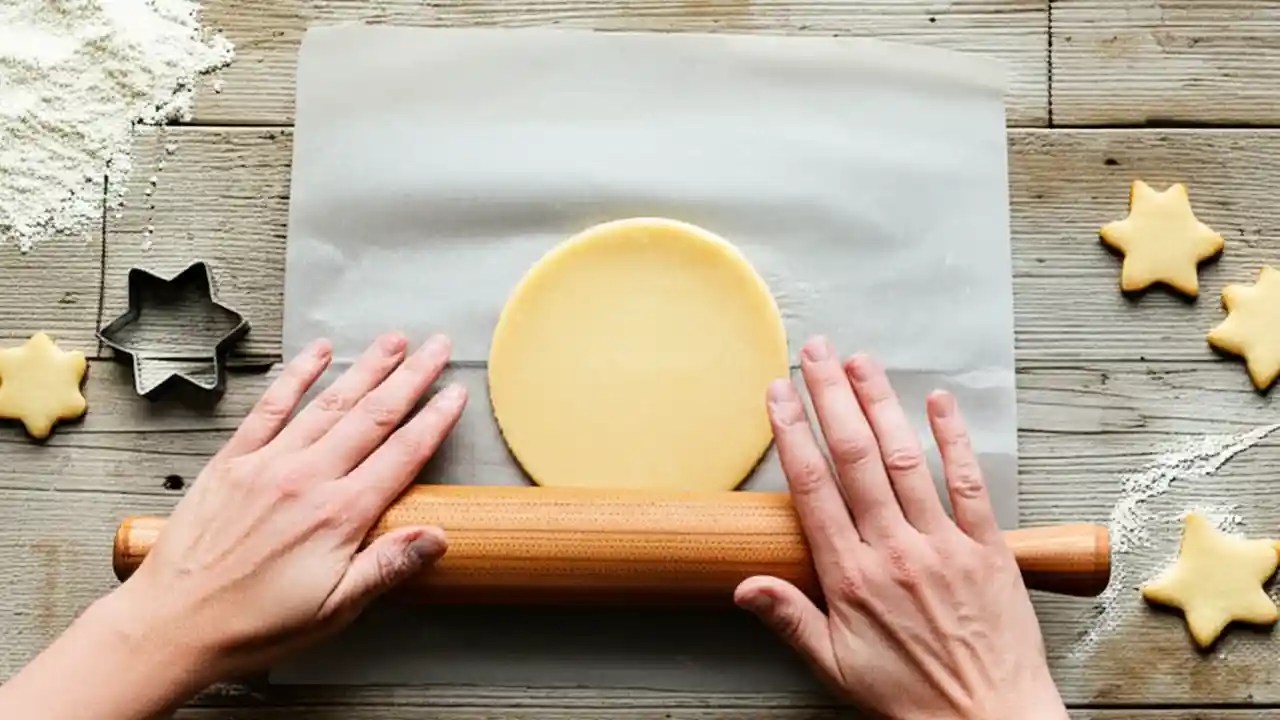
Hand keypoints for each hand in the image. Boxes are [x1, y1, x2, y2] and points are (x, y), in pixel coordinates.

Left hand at [104, 332, 466, 683]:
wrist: (173, 623)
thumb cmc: (254, 625)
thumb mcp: (334, 610)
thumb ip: (387, 567)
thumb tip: (436, 537)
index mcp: (340, 516)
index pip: (402, 454)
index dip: (434, 420)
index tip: (455, 394)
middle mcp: (308, 479)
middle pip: (373, 416)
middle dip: (411, 377)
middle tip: (437, 347)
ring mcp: (269, 463)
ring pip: (329, 403)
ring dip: (366, 368)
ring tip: (394, 341)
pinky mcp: (234, 461)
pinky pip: (271, 407)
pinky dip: (297, 375)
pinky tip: (317, 353)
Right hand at [735, 337, 1065, 718]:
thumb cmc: (909, 697)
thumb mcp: (834, 667)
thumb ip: (790, 619)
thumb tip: (743, 584)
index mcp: (851, 577)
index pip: (813, 488)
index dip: (793, 433)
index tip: (779, 393)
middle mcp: (894, 549)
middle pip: (854, 458)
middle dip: (832, 398)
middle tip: (816, 353)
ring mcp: (943, 544)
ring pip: (905, 459)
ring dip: (881, 405)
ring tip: (861, 362)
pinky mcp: (988, 547)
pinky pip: (968, 483)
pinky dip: (954, 439)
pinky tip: (939, 401)